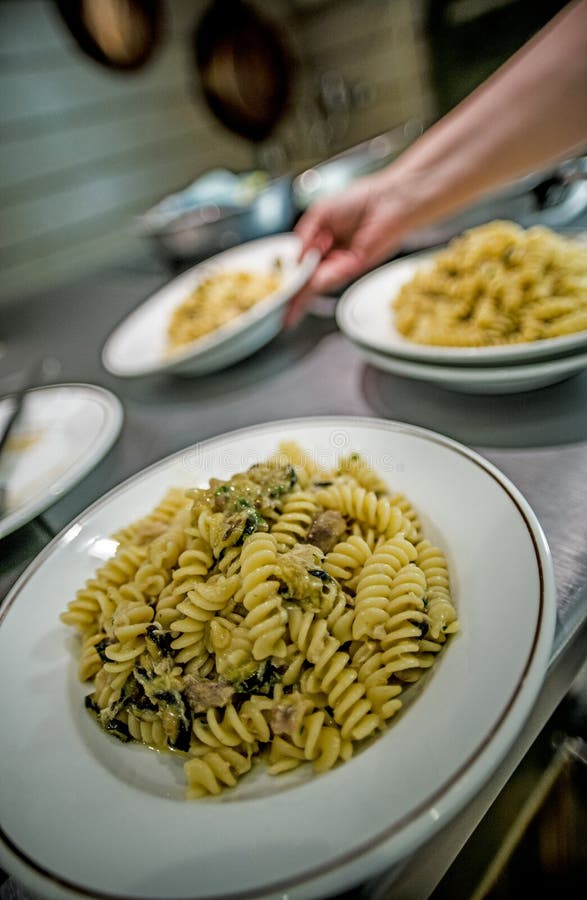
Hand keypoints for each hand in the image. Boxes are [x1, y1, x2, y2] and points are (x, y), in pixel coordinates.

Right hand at [286, 172, 408, 324]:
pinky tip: (300, 290)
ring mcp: (339, 265)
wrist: (387, 202)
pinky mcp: (351, 268)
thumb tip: (294, 259)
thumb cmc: (358, 201)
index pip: (299, 265)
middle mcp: (329, 257)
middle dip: (290, 296)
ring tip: (282, 307)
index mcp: (319, 244)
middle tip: (276, 310)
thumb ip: (304, 235)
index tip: (274, 290)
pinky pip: (328, 277)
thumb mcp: (320, 214)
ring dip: (298, 296)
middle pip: (305, 280)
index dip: (287, 277)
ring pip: (314, 284)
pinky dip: (313, 283)